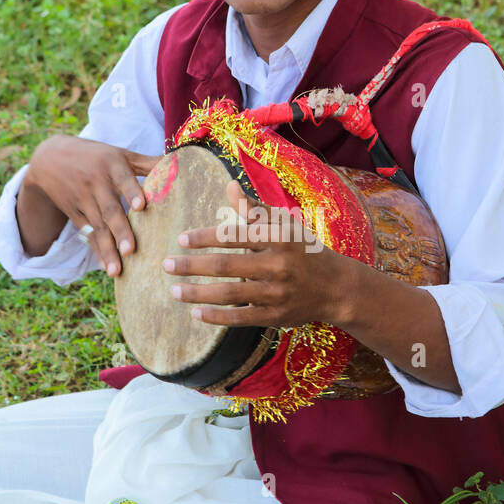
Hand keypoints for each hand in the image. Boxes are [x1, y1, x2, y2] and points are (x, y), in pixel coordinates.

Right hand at [25, 135, 162, 274]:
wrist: (50, 157)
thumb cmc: (96, 156)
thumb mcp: (119, 154)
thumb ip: (148, 162)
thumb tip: (180, 164)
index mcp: (112, 166)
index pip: (123, 179)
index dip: (131, 192)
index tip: (141, 207)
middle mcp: (97, 184)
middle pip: (110, 209)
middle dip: (120, 231)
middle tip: (130, 250)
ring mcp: (84, 200)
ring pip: (97, 227)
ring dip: (106, 249)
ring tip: (115, 271)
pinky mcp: (75, 214)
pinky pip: (87, 234)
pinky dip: (96, 250)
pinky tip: (105, 266)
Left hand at [160, 179, 348, 327]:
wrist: (337, 288)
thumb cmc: (305, 250)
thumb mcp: (286, 225)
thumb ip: (255, 208)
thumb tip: (229, 185)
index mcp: (280, 238)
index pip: (235, 235)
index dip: (205, 237)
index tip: (181, 239)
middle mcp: (279, 266)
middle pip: (226, 266)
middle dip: (192, 266)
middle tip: (166, 265)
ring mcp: (277, 294)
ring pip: (230, 294)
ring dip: (198, 293)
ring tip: (174, 290)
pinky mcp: (275, 316)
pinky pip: (240, 318)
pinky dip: (216, 317)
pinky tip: (196, 312)